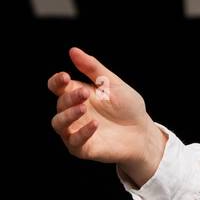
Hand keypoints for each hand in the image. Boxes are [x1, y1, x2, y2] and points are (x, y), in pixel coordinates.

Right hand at [47, 47, 163, 180]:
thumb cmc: (128, 106)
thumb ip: (93, 68)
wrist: (143, 131)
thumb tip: (73, 50)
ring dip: (68, 115)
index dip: (57, 81)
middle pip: (60, 104)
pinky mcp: (83, 148)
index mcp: (78, 95)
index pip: (57, 87)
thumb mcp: (112, 84)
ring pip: (58, 124)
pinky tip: (95, 124)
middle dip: (69, 97)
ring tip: (83, 108)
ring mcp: (76, 131)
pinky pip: (74, 142)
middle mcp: (73, 113)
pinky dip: (82, 133)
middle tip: (84, 94)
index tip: (65, 77)